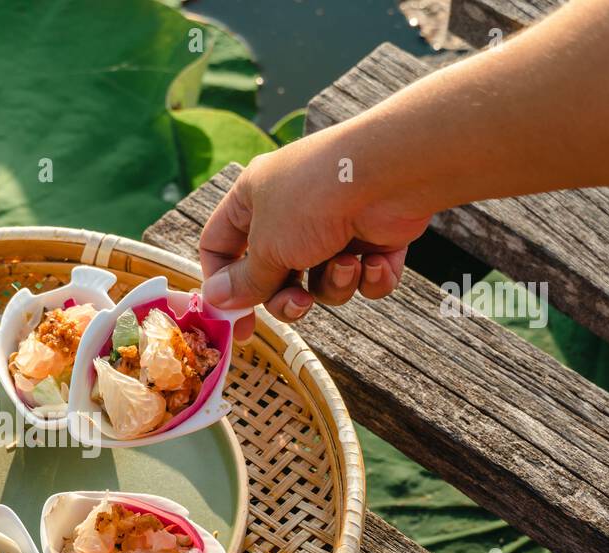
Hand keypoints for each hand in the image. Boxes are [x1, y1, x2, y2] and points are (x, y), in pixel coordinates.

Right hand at [199, 129, 430, 320]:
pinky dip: (369, 278)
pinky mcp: (374, 239)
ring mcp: (334, 225)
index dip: (221, 285)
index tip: (231, 322)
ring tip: (346, 266)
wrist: (392, 175)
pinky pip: (362, 278)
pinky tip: (375, 263)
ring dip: (332, 284)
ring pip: (320, 282)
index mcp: (254, 197)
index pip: (220, 244)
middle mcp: (291, 210)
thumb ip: (244, 281)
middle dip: (287, 296)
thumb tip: (217, 300)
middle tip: (297, 304)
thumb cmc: (314, 200)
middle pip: (273, 273)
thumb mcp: (267, 247)